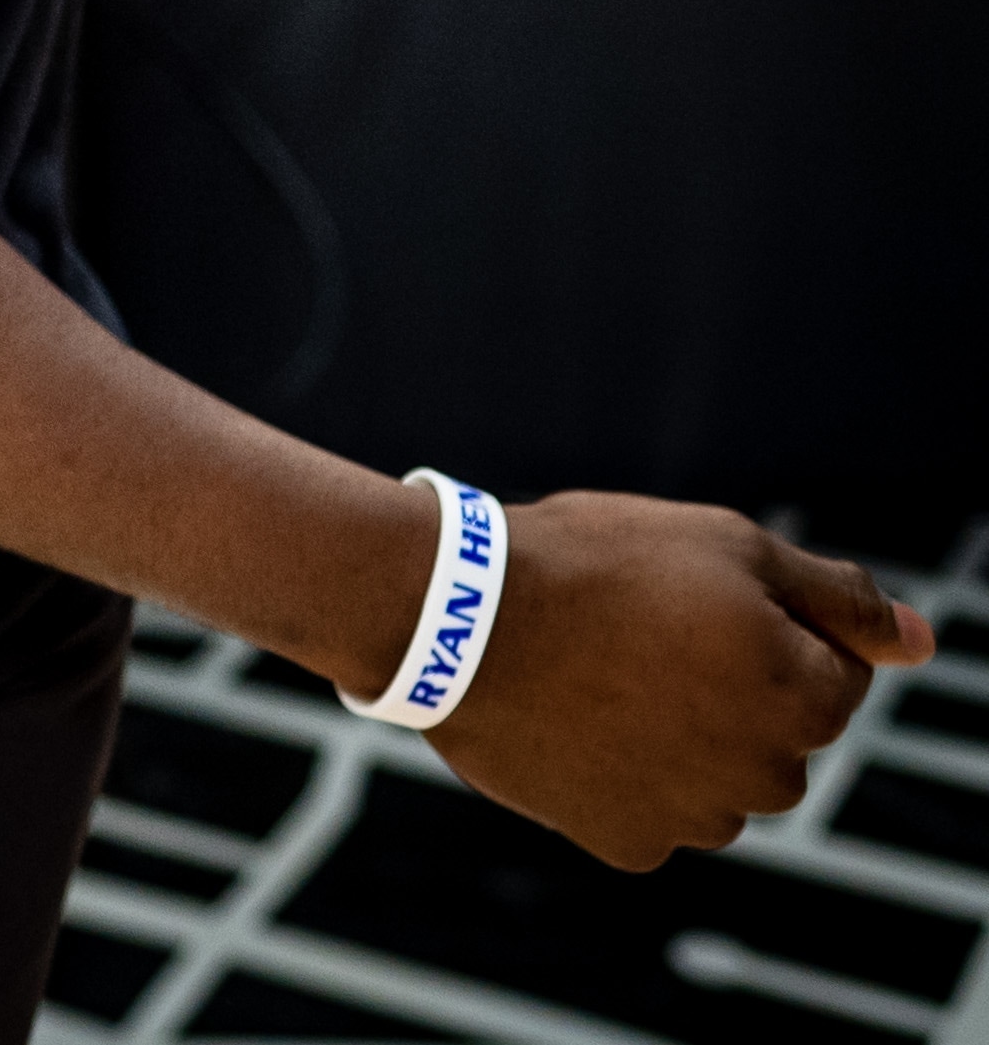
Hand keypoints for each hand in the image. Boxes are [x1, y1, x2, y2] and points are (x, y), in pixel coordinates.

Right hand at [429, 492, 927, 869]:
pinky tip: (582, 714)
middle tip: (648, 627)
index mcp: (800, 697)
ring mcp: (695, 819)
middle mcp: (765, 776)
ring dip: (685, 733)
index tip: (696, 597)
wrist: (462, 616)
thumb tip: (922, 639)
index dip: (769, 624)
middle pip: (779, 735)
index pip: (835, 672)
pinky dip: (628, 769)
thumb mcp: (728, 542)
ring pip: (719, 778)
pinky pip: (655, 810)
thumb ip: (839, 596)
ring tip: (605, 667)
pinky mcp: (629, 843)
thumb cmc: (597, 562)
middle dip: (735, 687)